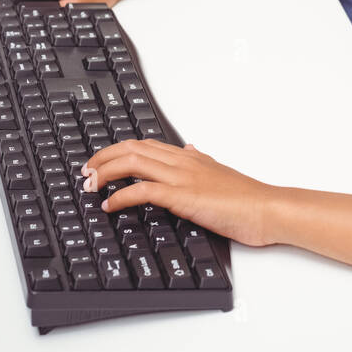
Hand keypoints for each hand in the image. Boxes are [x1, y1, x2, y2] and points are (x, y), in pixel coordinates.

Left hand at [82, 140, 276, 247]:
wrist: (266, 208)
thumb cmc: (246, 197)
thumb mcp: (219, 172)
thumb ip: (200, 161)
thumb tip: (189, 148)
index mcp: (188, 156)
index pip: (143, 144)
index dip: (116, 150)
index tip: (100, 161)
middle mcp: (182, 161)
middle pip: (131, 147)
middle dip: (102, 157)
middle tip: (85, 172)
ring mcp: (181, 177)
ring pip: (132, 162)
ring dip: (104, 172)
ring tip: (89, 185)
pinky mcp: (183, 196)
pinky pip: (142, 191)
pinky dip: (120, 197)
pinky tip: (108, 206)